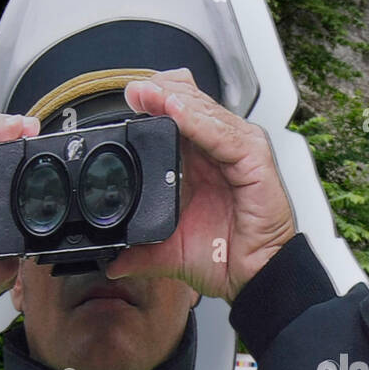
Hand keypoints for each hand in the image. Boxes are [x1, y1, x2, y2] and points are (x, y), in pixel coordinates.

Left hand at [119, 69, 295, 302]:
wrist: (252, 278)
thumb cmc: (226, 258)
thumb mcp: (170, 249)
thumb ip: (140, 250)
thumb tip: (112, 262)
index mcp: (200, 161)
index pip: (179, 114)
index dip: (154, 102)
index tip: (127, 99)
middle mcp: (221, 150)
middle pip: (191, 102)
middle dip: (160, 92)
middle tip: (133, 91)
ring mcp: (240, 150)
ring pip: (206, 112)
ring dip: (175, 100)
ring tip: (148, 94)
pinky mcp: (256, 159)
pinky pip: (224, 134)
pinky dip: (199, 121)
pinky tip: (177, 111)